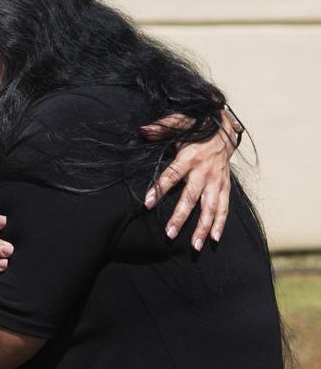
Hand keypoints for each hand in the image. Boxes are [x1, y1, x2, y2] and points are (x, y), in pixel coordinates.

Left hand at [140, 112, 235, 248]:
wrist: (225, 128)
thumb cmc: (197, 127)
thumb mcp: (180, 122)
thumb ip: (162, 127)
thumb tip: (143, 129)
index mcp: (190, 157)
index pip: (172, 175)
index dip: (160, 188)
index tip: (148, 203)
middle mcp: (205, 171)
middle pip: (191, 197)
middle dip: (181, 216)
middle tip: (170, 234)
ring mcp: (217, 180)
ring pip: (211, 207)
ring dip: (203, 227)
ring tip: (195, 246)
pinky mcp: (225, 186)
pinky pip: (224, 207)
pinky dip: (220, 223)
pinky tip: (214, 239)